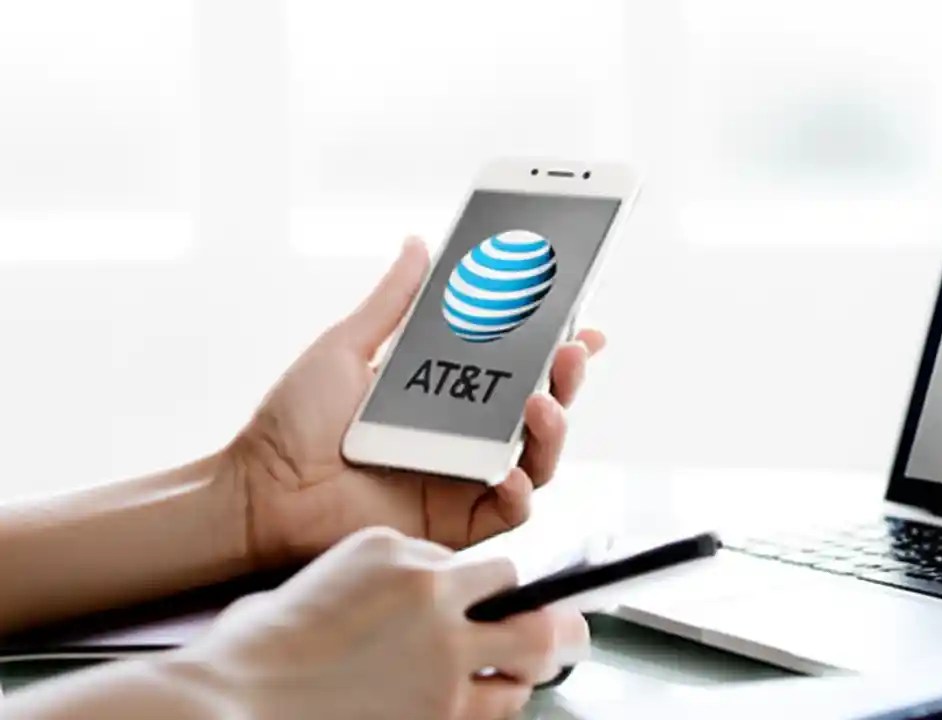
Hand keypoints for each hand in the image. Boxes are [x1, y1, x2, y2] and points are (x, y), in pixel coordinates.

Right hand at [166, 526, 588, 719]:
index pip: (475, 564)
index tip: (498, 600)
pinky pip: (499, 708)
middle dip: (554, 618)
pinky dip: (501, 705)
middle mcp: (431, 596)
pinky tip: (491, 704)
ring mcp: (442, 656)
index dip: (488, 590)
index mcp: (397, 553)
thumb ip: (383, 582)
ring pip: (532, 653)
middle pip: (525, 599)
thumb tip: (407, 604)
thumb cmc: (257, 652)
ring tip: (534, 668)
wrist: (230, 703)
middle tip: (568, 629)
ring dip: (532, 664)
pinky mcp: (441, 711)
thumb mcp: (323, 582)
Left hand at [228, 238, 604, 567]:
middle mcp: (466, 437)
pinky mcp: (456, 524)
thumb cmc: (293, 424)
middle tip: (572, 349)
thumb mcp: (346, 348)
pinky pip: (510, 511)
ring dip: (554, 429)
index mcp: (448, 395)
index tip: (582, 321)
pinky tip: (510, 468)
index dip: (557, 347)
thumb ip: (392, 301)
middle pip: (540, 408)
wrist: (259, 491)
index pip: (518, 367)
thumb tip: (419, 244)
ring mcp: (465, 481)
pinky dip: (520, 490)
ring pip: (539, 458)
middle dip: (568, 379)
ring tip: (542, 401)